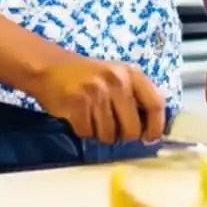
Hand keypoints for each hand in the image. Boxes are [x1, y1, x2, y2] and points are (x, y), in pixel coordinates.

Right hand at [27, 56, 165, 144]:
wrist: (51, 68)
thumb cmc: (89, 76)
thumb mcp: (118, 77)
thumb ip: (135, 97)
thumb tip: (152, 128)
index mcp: (132, 74)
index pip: (156, 104)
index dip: (156, 127)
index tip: (150, 138)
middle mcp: (118, 82)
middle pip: (132, 128)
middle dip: (124, 136)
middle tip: (115, 131)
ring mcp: (97, 93)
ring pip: (109, 135)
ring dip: (101, 134)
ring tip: (93, 118)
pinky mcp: (77, 104)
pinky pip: (88, 133)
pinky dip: (84, 131)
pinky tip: (80, 117)